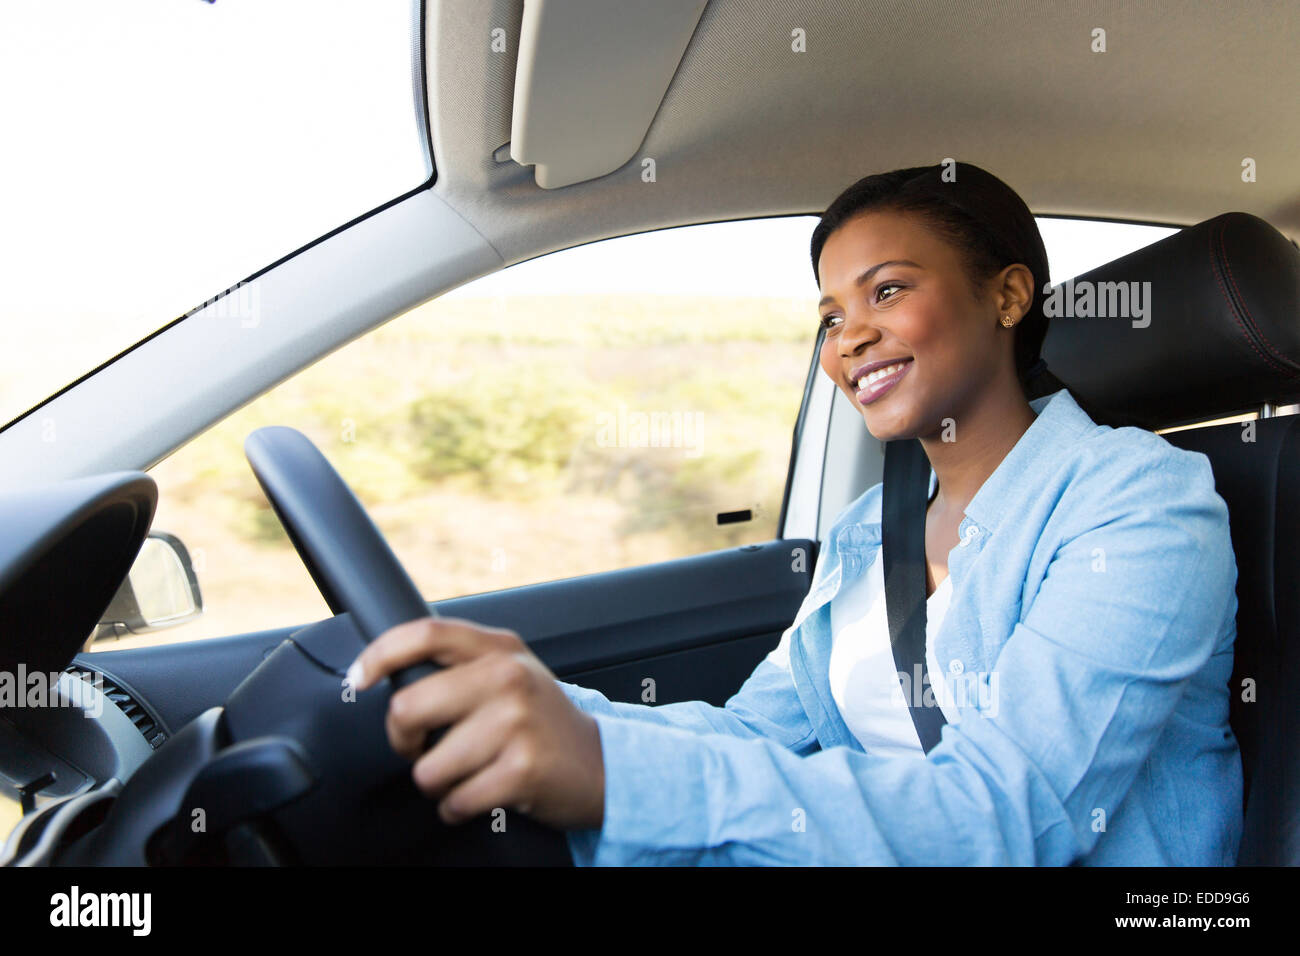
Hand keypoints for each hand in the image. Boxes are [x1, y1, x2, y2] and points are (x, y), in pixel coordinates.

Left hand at [347, 616, 604, 830]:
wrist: (602, 763)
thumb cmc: (542, 721)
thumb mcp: (511, 671)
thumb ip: (462, 663)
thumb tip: (388, 669)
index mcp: (499, 648)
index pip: (425, 633)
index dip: (380, 654)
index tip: (360, 677)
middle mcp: (508, 677)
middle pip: (409, 707)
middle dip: (404, 741)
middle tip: (423, 747)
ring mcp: (515, 722)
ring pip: (428, 766)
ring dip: (440, 783)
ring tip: (470, 772)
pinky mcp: (521, 769)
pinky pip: (455, 800)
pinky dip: (459, 807)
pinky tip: (484, 794)